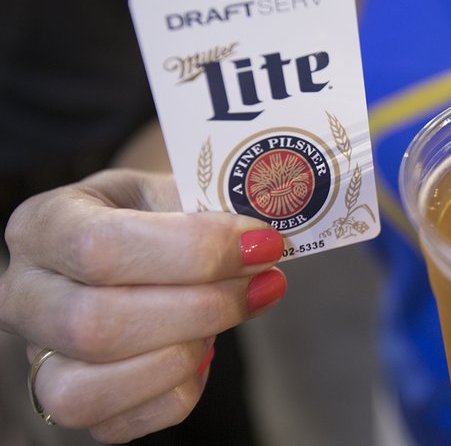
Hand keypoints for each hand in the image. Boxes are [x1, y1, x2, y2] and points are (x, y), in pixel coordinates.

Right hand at [0, 169, 285, 442]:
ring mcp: (39, 359)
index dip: (193, 251)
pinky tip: (204, 350)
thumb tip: (260, 248)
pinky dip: (178, 391)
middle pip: (96, 324)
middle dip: (200, 307)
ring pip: (92, 388)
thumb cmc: (155, 215)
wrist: (137, 244)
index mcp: (43, 225)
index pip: (100, 247)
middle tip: (262, 283)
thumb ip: (210, 213)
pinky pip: (120, 425)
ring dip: (184, 355)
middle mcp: (24, 296)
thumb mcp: (173, 191)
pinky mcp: (72, 404)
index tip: (261, 244)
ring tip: (230, 315)